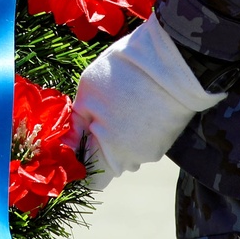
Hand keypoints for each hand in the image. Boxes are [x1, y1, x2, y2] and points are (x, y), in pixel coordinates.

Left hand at [73, 16, 226, 189]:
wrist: (173, 60)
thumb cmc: (123, 74)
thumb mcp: (87, 94)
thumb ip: (75, 126)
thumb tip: (66, 146)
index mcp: (109, 153)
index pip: (91, 179)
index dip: (81, 162)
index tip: (76, 139)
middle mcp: (133, 159)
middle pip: (109, 162)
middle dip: (99, 142)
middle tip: (98, 111)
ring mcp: (153, 150)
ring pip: (126, 150)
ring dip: (119, 133)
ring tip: (121, 101)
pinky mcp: (167, 139)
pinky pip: (143, 140)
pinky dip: (137, 127)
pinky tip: (138, 101)